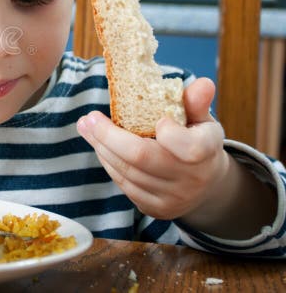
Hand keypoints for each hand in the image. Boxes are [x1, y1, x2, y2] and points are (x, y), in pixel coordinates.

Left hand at [76, 78, 228, 219]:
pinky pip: (124, 185)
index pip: (187, 146)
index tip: (156, 118)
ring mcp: (172, 198)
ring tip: (87, 127)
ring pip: (127, 172)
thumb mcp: (201, 119)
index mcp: (206, 153)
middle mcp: (191, 180)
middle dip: (108, 136)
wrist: (206, 184)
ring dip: (102, 147)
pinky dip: (109, 163)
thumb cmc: (197, 140)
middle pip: (141, 157)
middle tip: (89, 118)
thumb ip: (196, 102)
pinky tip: (100, 147)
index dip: (168, 132)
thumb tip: (202, 83)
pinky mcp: (156, 209)